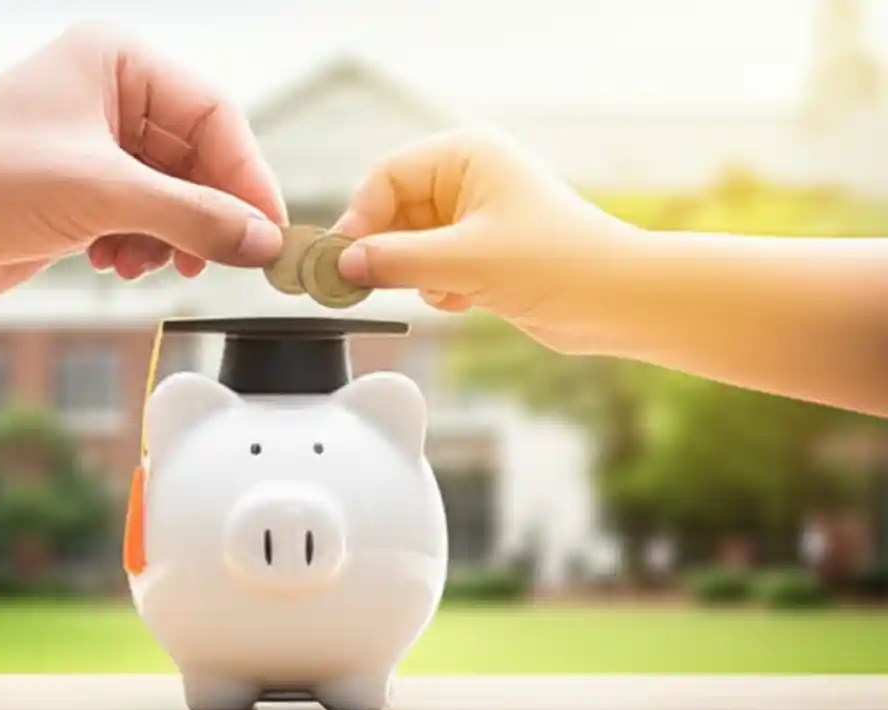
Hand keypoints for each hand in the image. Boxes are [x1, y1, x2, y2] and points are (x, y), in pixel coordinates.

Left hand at [0, 22, 285, 302]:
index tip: (270, 232)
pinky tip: (114, 262)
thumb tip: (263, 241)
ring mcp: (93, 147)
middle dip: (207, 213)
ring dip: (171, 237)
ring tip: (145, 261)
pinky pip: (142, 220)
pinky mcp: (78, 194)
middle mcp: (108, 96)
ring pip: (174, 196)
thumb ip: (192, 217)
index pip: (215, 114)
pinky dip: (142, 247)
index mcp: (116, 61)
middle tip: (226, 260)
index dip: (247, 176)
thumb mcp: (99, 194)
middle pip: (199, 158)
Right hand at [332, 126, 635, 351]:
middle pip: (392, 211)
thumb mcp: (465, 261)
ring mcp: (475, 216)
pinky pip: (431, 266)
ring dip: (417, 274)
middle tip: (368, 284)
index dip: (359, 218)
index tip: (342, 260)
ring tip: (447, 289)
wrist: (619, 302)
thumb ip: (396, 260)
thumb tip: (344, 264)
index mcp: (466, 155)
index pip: (386, 177)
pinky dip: (437, 287)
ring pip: (409, 244)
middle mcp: (468, 177)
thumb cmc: (559, 263)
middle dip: (388, 251)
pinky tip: (464, 299)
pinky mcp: (482, 252)